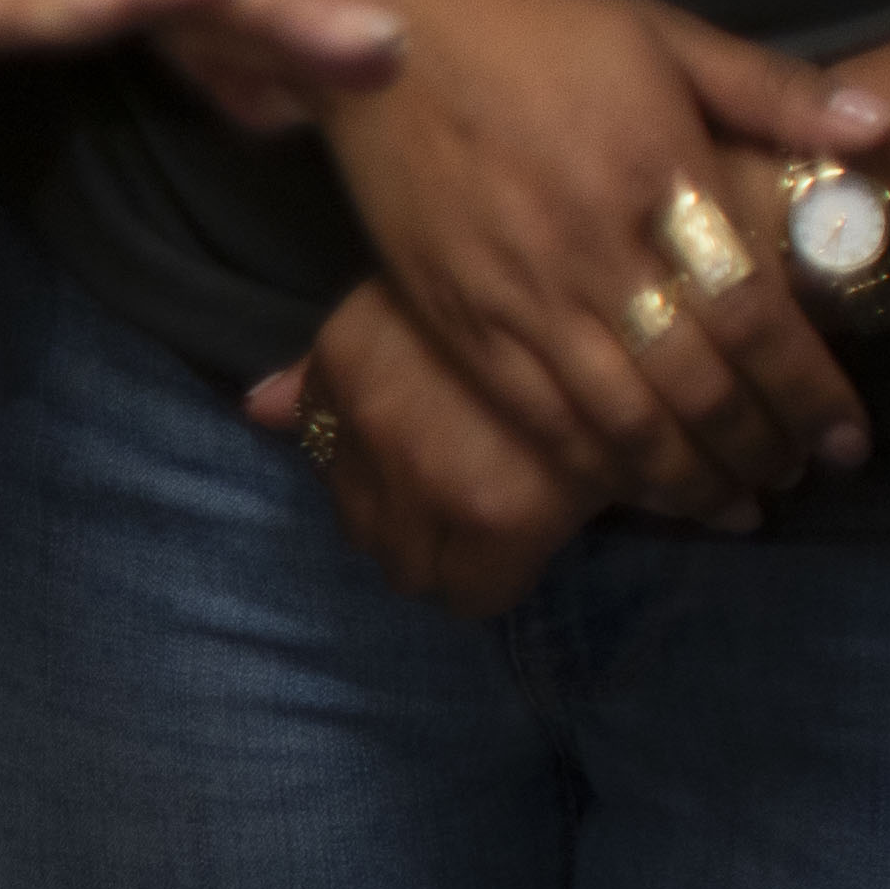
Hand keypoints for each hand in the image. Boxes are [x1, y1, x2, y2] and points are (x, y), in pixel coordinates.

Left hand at [251, 281, 606, 619]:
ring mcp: (422, 473)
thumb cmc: (523, 293)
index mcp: (342, 361)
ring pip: (403, 568)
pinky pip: (469, 595)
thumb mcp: (410, 303)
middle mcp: (365, 420)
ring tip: (489, 531)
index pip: (316, 458)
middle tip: (457, 512)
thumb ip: (325, 368)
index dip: (368, 475)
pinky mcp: (492, 515)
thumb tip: (256, 410)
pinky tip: (524, 555)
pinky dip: (489, 586)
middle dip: (400, 529)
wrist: (632, 300)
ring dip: (437, 561)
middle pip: (357, 526)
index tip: (414, 475)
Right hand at [312, 0, 889, 524]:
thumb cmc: (535, 26)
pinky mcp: (449, 314)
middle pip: (693, 384)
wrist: (384, 30)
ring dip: (680, 476)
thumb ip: (774, 90)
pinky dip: (590, 464)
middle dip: (754, 446)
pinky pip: (531, 414)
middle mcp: (588, 249)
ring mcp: (512, 290)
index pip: (755, 313)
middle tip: (794, 480)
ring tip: (728, 507)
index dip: (808, 389)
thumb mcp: (665, 34)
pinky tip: (628, 485)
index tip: (848, 438)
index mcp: (655, 177)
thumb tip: (876, 129)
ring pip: (613, 418)